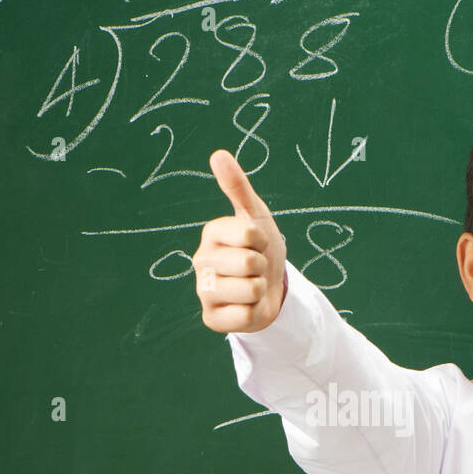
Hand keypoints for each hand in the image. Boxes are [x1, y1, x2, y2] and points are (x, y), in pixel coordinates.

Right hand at [193, 150, 286, 333]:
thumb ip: (238, 187)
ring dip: (259, 290)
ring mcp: (204, 291)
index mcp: (211, 233)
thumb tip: (218, 154)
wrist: (271, 290)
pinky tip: (246, 307)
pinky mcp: (211, 318)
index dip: (264, 240)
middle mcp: (201, 261)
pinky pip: (245, 315)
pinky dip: (254, 312)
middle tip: (256, 269)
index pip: (250, 233)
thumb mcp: (256, 216)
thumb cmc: (262, 250)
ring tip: (251, 287)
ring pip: (250, 289)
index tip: (259, 243)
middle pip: (250, 262)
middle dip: (263, 267)